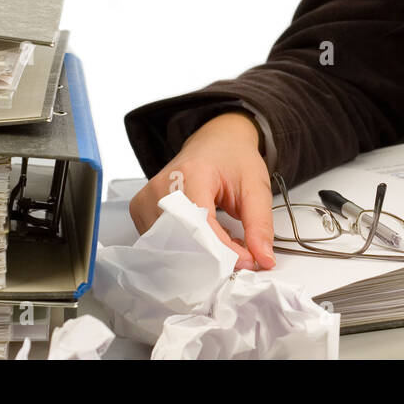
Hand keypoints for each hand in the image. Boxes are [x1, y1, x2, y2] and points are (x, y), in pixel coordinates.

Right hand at [129, 111, 276, 270]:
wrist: (216, 142)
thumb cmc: (233, 160)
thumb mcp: (256, 187)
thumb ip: (260, 224)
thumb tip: (264, 258)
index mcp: (192, 173)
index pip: (201, 224)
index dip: (224, 250)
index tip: (247, 261)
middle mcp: (162, 186)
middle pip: (179, 239)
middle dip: (212, 256)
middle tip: (238, 256)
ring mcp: (147, 198)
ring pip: (167, 246)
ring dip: (198, 255)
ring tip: (222, 242)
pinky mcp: (140, 209)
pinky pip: (158, 243)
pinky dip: (183, 249)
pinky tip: (203, 239)